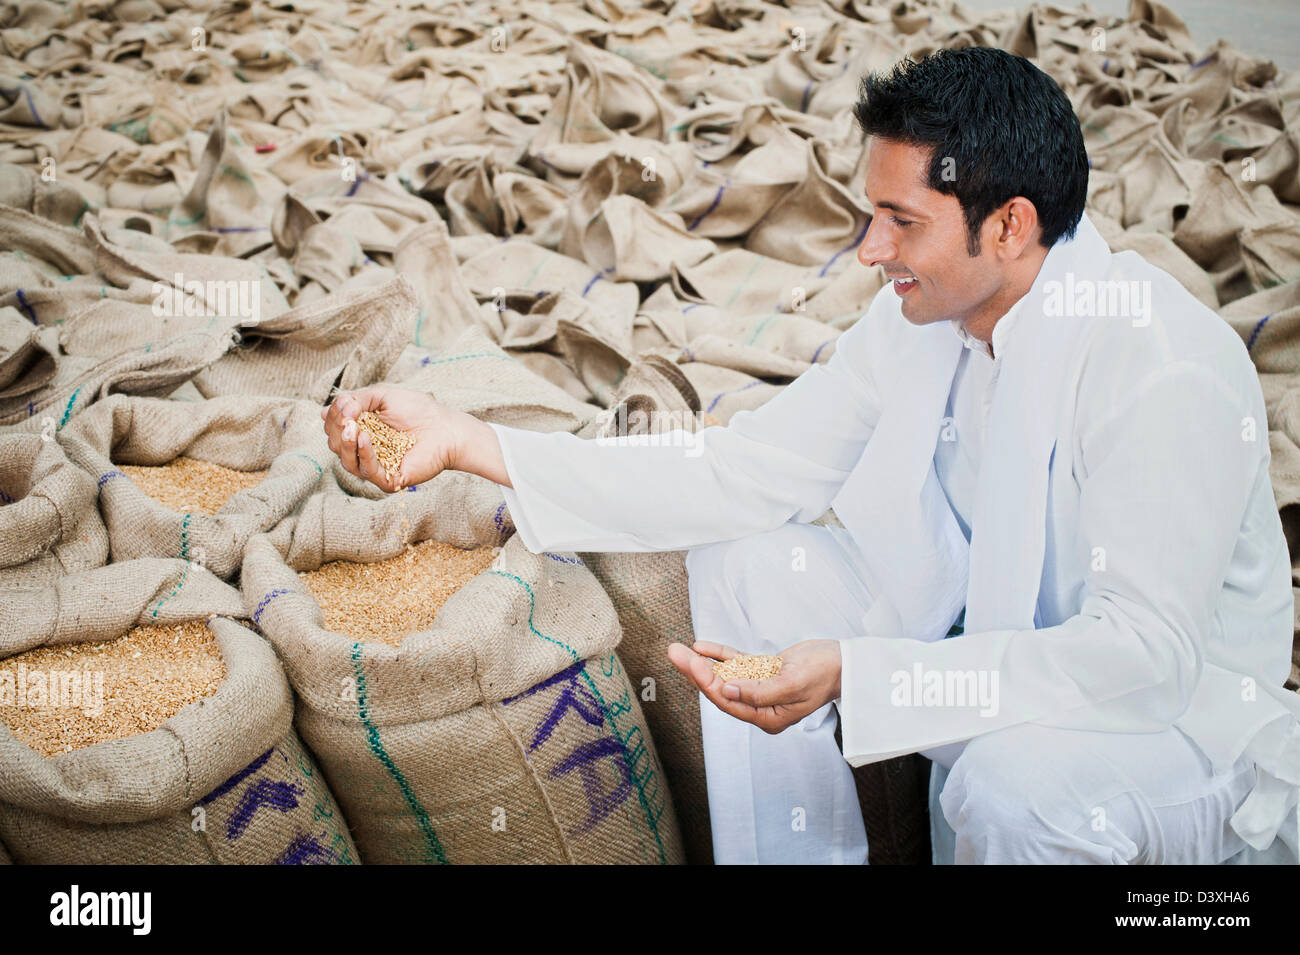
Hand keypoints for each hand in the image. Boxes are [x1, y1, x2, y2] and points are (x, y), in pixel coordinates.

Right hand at [321, 386, 465, 492]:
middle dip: (338, 430)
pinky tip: (364, 439)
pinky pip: (368, 471)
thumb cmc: (417, 409)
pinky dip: (364, 455)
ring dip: (346, 443)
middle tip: (348, 417)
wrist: (445, 427)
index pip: (333, 428)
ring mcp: (375, 467)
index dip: (333, 417)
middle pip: (336, 445)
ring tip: (353, 427)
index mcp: (360, 430)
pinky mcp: (389, 480)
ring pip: (347, 462)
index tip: (344, 406)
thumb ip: (356, 399)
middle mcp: (364, 450)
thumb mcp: (381, 396)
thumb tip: (326, 410)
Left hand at [666, 639, 842, 733]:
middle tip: (673, 653)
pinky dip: (719, 655)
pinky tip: (700, 646)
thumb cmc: (824, 673)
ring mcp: (760, 688)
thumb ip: (759, 691)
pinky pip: (736, 664)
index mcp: (768, 717)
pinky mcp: (763, 672)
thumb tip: (727, 691)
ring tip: (678, 649)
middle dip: (695, 671)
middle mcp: (760, 706)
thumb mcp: (793, 683)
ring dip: (702, 662)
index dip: (708, 682)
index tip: (692, 664)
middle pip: (720, 688)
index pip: (728, 701)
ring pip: (724, 675)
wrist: (844, 661)